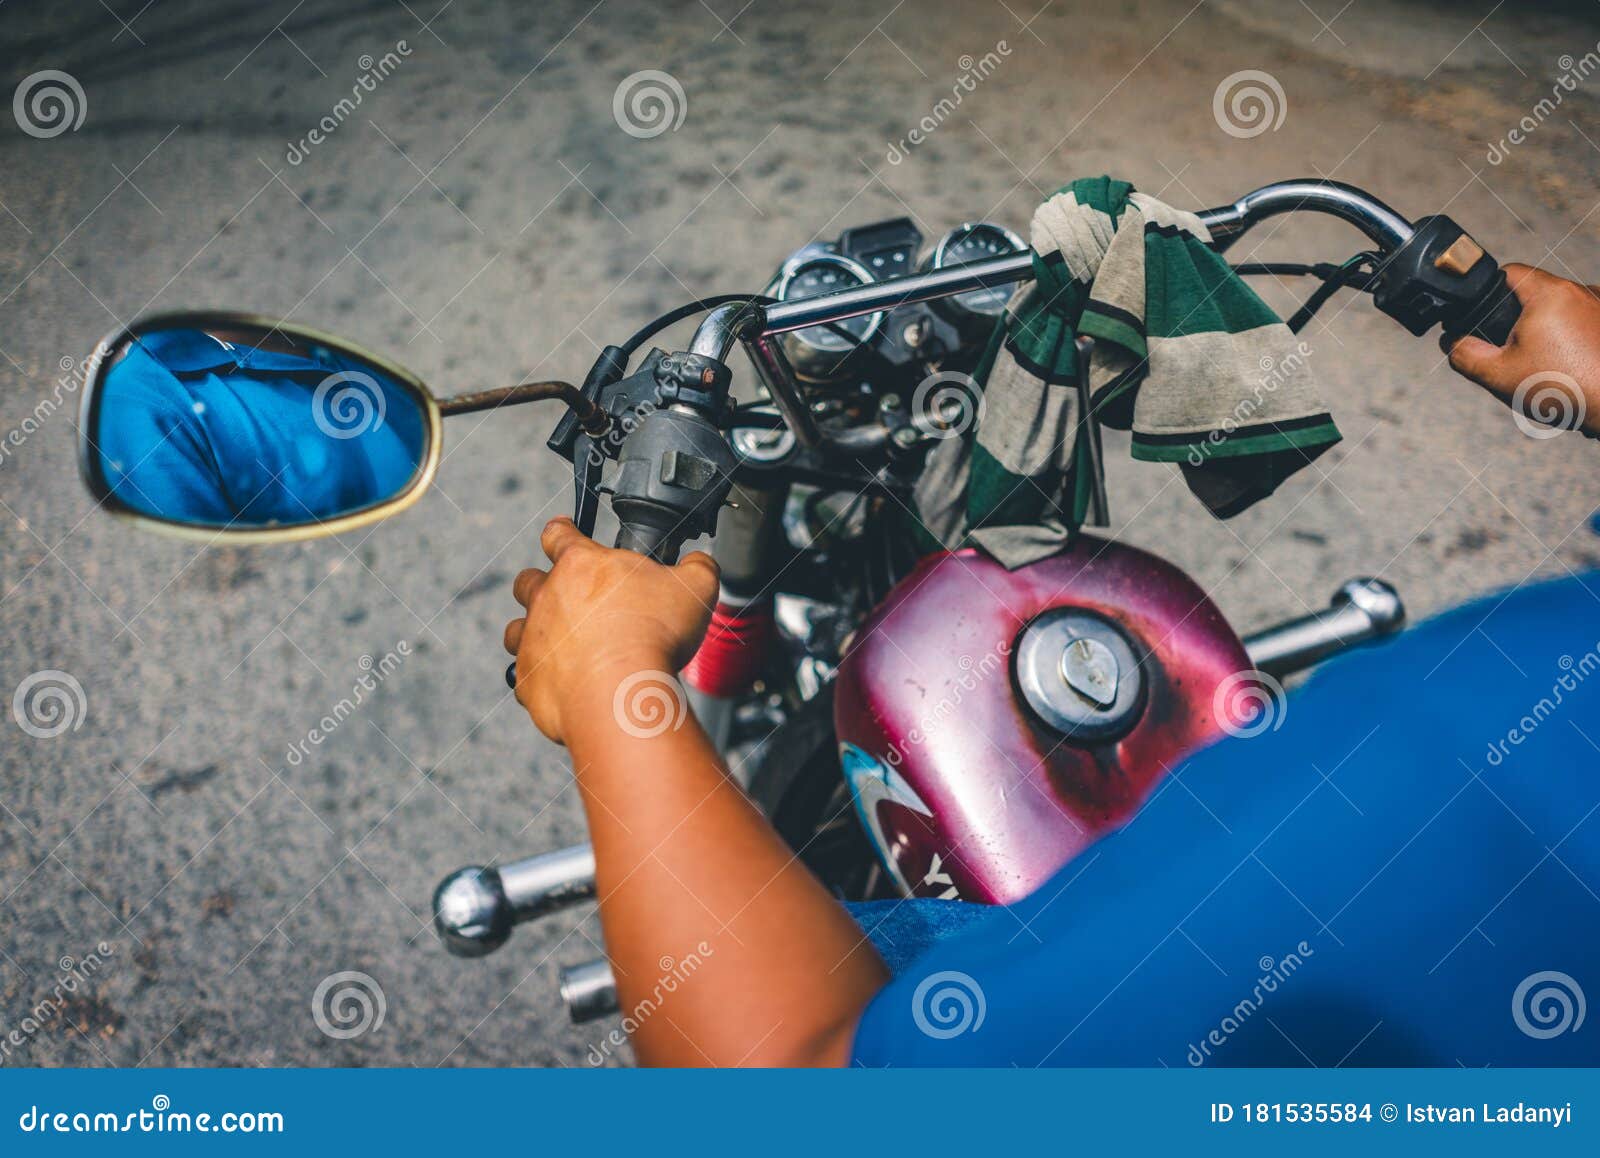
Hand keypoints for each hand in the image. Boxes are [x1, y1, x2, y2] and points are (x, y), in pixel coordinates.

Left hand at [504, 518, 718, 743]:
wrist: (622, 694)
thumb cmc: (654, 636)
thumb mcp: (695, 588)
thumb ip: (697, 567)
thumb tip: (700, 562)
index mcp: (581, 565)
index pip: (558, 533)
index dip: (562, 530)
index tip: (564, 529)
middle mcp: (547, 598)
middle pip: (527, 581)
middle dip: (541, 584)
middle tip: (567, 597)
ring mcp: (532, 640)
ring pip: (516, 628)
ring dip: (533, 632)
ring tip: (560, 643)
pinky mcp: (529, 681)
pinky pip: (525, 677)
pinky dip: (540, 678)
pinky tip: (563, 684)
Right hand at [1444, 264, 1599, 437]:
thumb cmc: (1562, 387)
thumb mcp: (1499, 374)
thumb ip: (1466, 354)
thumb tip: (1452, 341)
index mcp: (1549, 294)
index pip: (1509, 272)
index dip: (1489, 291)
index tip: (1485, 316)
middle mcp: (1580, 290)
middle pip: (1535, 293)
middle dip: (1519, 320)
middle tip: (1515, 351)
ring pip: (1560, 308)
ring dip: (1547, 329)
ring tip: (1547, 364)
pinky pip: (1582, 320)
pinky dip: (1572, 338)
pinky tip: (1570, 363)